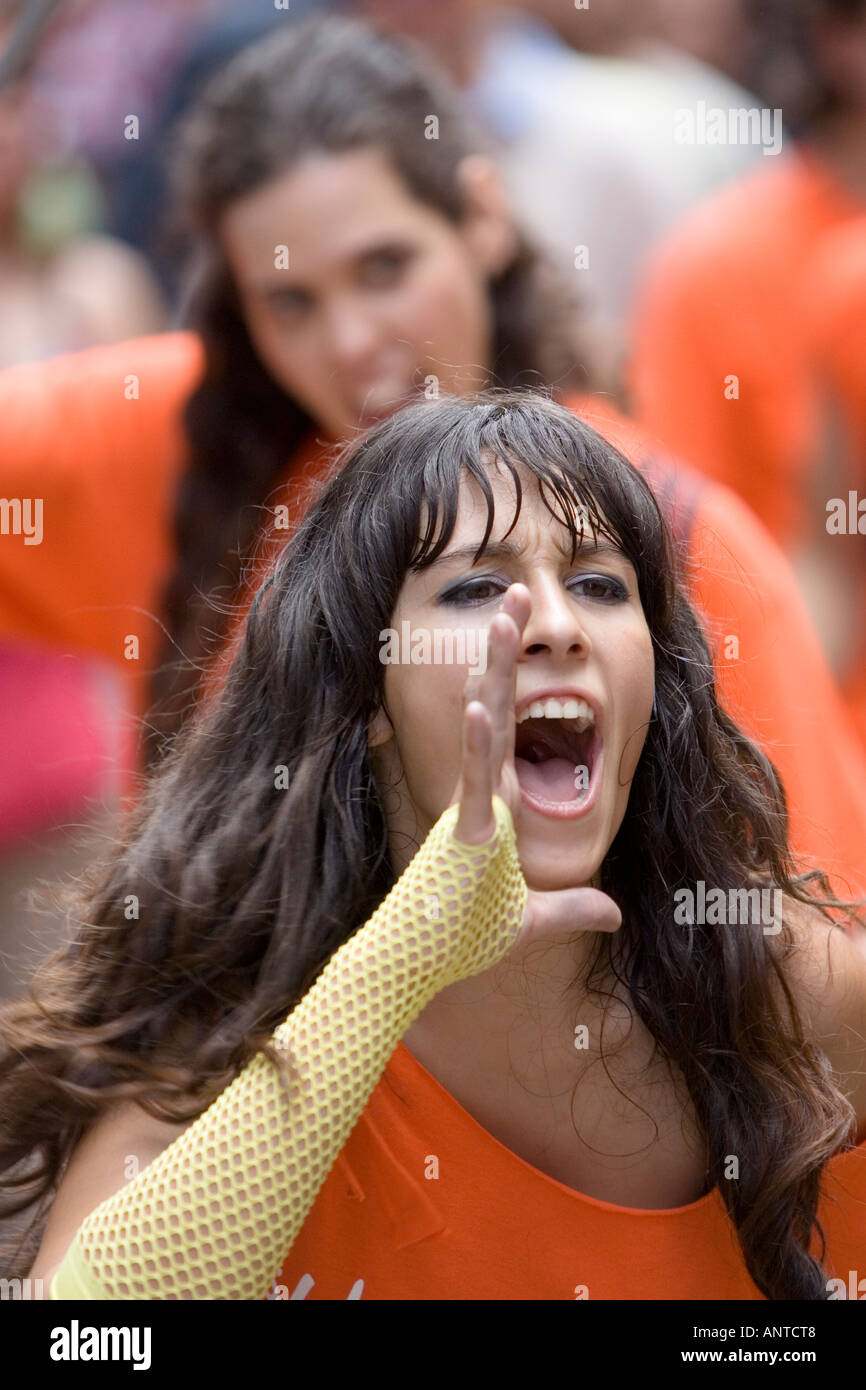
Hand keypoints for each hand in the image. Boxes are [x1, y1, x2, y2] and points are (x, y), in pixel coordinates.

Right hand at [450, 583, 621, 945]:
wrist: (419, 966)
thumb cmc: (461, 939)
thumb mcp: (533, 922)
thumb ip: (572, 911)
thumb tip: (613, 915)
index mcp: (495, 802)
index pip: (510, 726)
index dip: (515, 681)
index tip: (522, 637)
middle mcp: (481, 792)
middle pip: (497, 704)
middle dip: (504, 650)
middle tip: (514, 593)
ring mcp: (471, 807)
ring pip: (485, 724)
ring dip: (493, 671)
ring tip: (502, 616)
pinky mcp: (463, 832)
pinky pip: (473, 779)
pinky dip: (478, 744)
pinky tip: (480, 707)